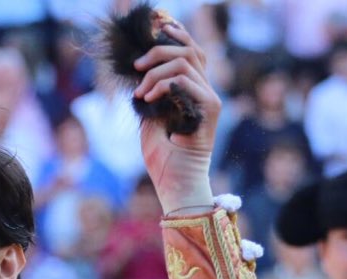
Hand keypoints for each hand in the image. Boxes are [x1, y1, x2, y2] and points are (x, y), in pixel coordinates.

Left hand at [132, 21, 219, 212]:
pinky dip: (165, 84)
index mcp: (193, 91)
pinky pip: (188, 82)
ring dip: (156, 72)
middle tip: (136, 69)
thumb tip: (139, 74)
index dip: (175, 32)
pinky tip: (151, 97)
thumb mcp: (149, 120)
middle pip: (189, 49)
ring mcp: (210, 98)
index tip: (154, 26)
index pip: (190, 49)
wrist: (175, 184)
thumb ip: (150, 96)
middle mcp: (205, 91)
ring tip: (141, 93)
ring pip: (185, 62)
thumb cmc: (162, 161)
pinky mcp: (210, 109)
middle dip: (158, 51)